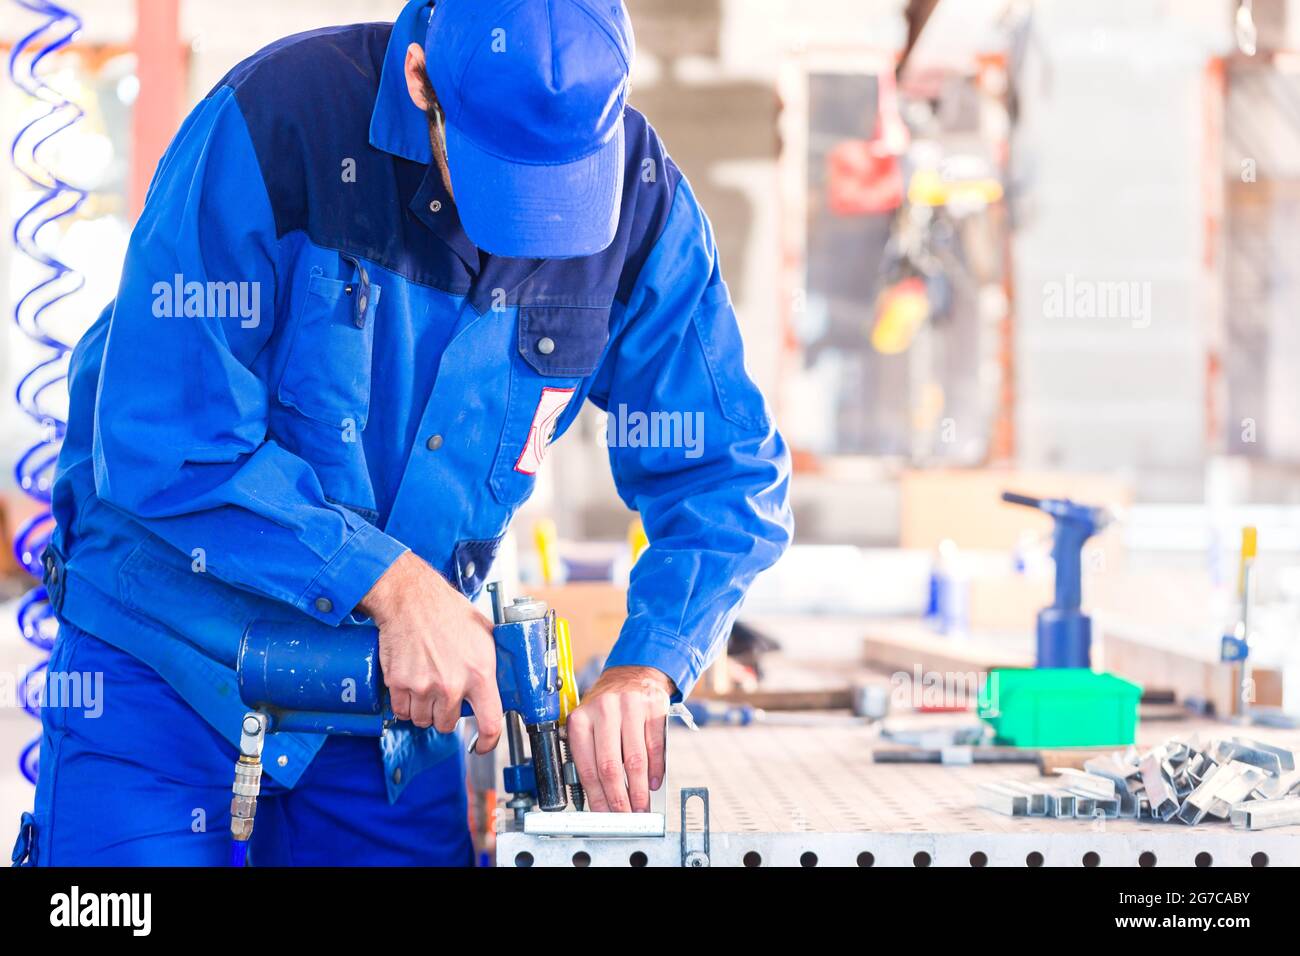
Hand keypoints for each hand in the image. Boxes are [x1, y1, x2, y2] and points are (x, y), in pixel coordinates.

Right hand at [357, 551, 502, 752]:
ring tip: (426, 686)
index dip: (489, 741)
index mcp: (479, 674)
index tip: (484, 744)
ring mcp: (423, 686)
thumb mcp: (485, 635)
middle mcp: (452, 685)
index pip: (490, 722)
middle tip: (444, 695)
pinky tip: (410, 685)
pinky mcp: (400, 683)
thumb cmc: (448, 611)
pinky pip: (401, 711)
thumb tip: (502, 680)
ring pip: (423, 720)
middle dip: (446, 714)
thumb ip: (491, 662)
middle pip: (447, 725)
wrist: (412, 599)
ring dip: (424, 710)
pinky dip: (404, 704)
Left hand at [566, 666, 673, 811]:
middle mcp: (603, 710)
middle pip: (610, 765)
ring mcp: (629, 707)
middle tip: (625, 815)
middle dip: (618, 797)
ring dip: (639, 789)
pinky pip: (655, 746)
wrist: (633, 675)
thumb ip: (591, 755)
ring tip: (641, 806)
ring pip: (634, 759)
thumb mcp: (590, 725)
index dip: (596, 796)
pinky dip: (656, 770)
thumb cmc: (608, 709)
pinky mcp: (653, 707)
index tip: (604, 814)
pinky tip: (654, 783)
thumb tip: (600, 799)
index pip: (587, 766)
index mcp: (580, 719)